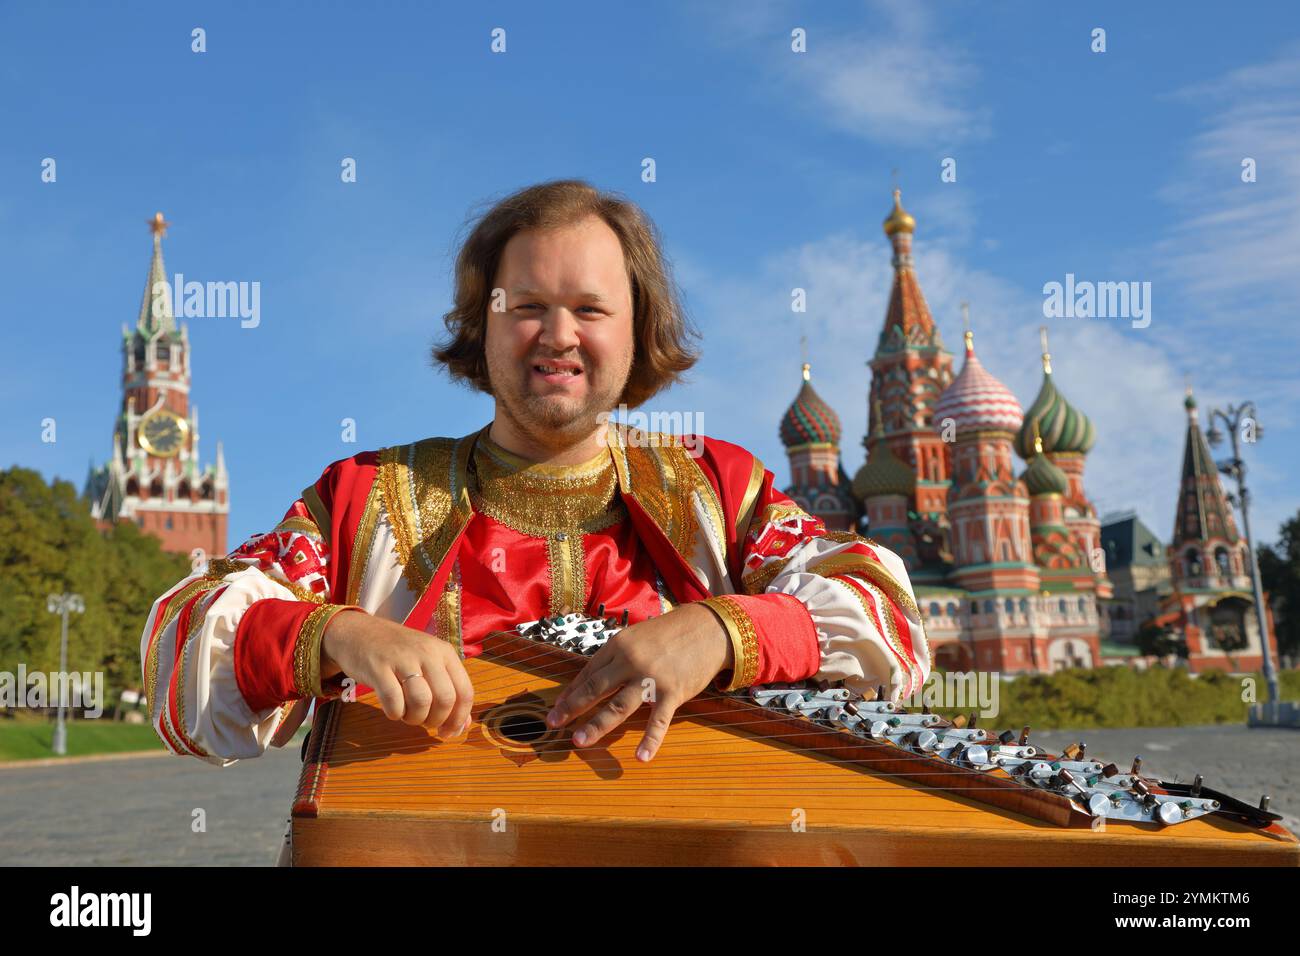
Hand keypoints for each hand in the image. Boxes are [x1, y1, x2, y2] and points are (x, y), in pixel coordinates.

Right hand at [320, 610, 472, 737]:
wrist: (358, 631)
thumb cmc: (398, 652)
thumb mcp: (429, 662)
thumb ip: (448, 690)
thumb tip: (463, 726)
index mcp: (445, 652)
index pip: (465, 691)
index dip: (459, 719)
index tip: (448, 732)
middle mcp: (427, 653)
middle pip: (445, 699)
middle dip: (437, 721)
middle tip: (425, 723)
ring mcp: (402, 659)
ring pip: (422, 701)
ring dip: (416, 718)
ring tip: (407, 715)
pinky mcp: (378, 667)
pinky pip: (393, 701)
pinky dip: (395, 713)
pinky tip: (392, 710)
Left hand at [545, 602, 733, 761]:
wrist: (707, 629)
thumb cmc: (670, 634)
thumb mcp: (637, 638)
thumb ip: (616, 658)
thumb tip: (591, 679)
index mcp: (618, 646)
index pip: (588, 673)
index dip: (571, 692)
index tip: (557, 709)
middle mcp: (630, 661)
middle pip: (595, 689)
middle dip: (573, 708)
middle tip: (554, 724)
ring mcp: (651, 678)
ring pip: (618, 706)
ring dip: (597, 725)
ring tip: (579, 741)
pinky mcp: (673, 693)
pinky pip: (658, 721)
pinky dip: (650, 741)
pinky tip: (640, 758)